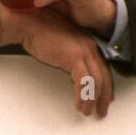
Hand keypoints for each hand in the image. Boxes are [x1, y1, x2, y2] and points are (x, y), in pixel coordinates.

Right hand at [3, 3, 113, 117]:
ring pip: (96, 81)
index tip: (104, 98)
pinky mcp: (74, 58)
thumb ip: (69, 58)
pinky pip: (84, 82)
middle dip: (104, 96)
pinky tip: (79, 105)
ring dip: (92, 100)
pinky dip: (83, 96)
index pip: (102, 68)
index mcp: (87, 43)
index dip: (105, 86)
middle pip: (104, 76)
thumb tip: (72, 73)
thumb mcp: (60, 46)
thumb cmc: (39, 32)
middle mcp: (89, 47)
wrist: (29, 23)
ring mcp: (83, 52)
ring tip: (87, 111)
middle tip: (101, 111)